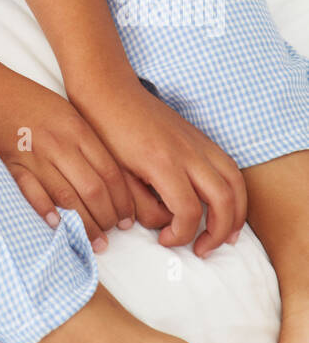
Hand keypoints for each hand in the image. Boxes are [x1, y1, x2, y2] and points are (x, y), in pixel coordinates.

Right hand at [0, 70, 146, 249]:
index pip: (110, 173)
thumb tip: (110, 180)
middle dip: (107, 218)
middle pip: (92, 190)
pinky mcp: (12, 164)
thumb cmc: (32, 103)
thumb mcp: (68, 113)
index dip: (122, 201)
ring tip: (95, 242)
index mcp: (77, 129)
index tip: (126, 219)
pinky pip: (32, 193)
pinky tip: (57, 226)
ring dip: (84, 225)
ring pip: (67, 198)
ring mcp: (35, 155)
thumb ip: (87, 142)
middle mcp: (59, 144)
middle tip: (112, 235)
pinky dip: (46, 211)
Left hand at [67, 76, 247, 257]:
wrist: (108, 92)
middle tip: (202, 250)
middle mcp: (187, 152)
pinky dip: (234, 191)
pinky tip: (225, 206)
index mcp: (162, 162)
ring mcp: (197, 142)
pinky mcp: (200, 137)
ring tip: (226, 236)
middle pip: (222, 199)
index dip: (181, 235)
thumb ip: (142, 204)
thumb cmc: (106, 132)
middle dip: (218, 232)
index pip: (188, 211)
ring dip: (236, 213)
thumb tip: (165, 223)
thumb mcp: (116, 174)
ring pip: (234, 182)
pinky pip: (229, 166)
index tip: (165, 241)